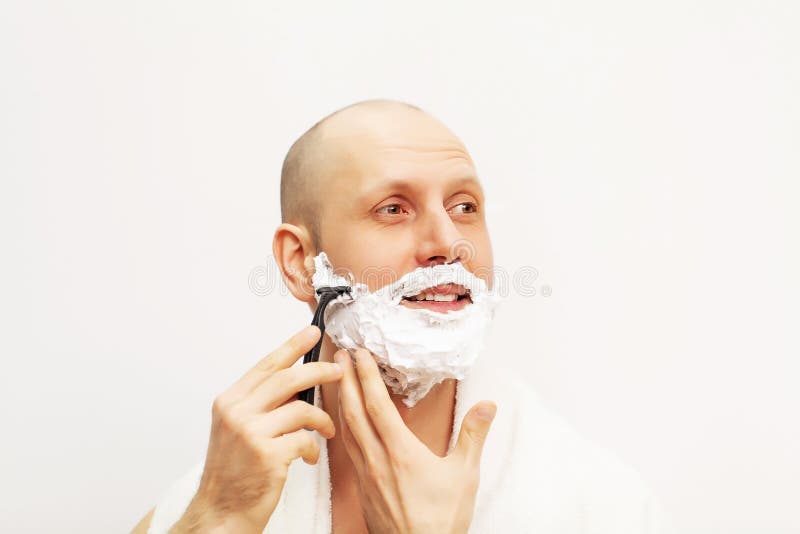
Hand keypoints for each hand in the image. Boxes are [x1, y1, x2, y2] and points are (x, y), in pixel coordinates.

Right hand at [170, 325, 342, 533]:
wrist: (220, 514)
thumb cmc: (233, 474)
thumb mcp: (237, 429)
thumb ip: (260, 404)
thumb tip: (296, 381)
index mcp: (229, 401)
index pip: (267, 364)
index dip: (293, 346)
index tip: (313, 332)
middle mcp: (237, 412)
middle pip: (287, 378)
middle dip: (319, 371)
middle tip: (338, 371)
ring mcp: (251, 434)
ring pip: (302, 409)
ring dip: (322, 419)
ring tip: (327, 431)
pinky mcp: (267, 456)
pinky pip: (305, 439)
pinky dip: (314, 448)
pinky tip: (309, 458)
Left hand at [334, 348, 496, 533]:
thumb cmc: (441, 521)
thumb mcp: (465, 475)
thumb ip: (474, 436)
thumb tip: (487, 406)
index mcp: (401, 452)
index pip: (377, 405)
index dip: (366, 376)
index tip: (361, 354)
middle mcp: (377, 460)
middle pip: (354, 412)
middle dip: (346, 380)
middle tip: (341, 356)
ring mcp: (366, 475)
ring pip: (346, 430)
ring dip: (340, 401)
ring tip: (337, 381)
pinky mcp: (364, 488)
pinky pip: (348, 450)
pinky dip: (343, 428)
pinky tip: (345, 424)